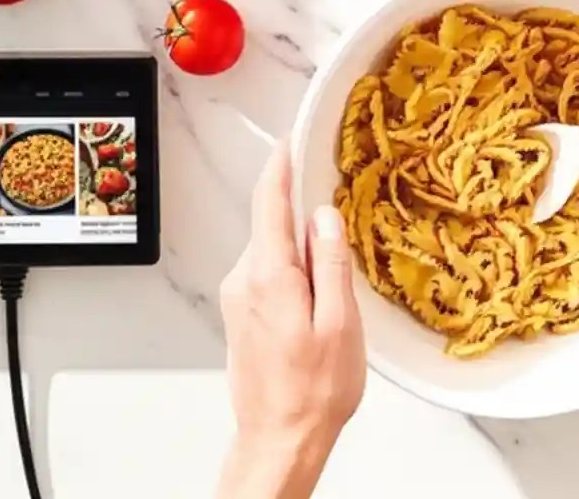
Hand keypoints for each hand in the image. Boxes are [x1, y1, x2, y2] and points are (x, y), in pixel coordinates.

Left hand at [217, 141, 365, 497]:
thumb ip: (331, 263)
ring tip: (335, 290)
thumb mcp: (340, 323)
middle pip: (272, 226)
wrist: (278, 440)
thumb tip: (324, 218)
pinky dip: (292, 273)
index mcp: (269, 276)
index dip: (280, 165)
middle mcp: (244, 280)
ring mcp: (237, 298)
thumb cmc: (314, 391)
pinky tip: (317, 305)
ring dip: (302, 253)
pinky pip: (267, 275)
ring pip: (272, 252)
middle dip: (304, 218)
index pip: (268, 202)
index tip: (290, 139)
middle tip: (341, 227)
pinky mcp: (240, 314)